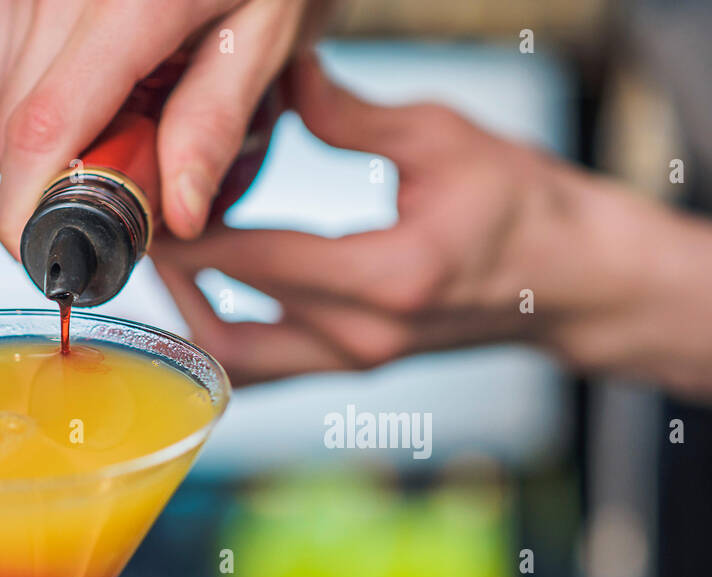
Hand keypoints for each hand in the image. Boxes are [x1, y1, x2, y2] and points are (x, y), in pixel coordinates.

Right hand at [0, 0, 326, 255]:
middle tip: (135, 196)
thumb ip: (216, 123)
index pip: (48, 126)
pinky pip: (4, 61)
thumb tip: (181, 219)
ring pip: (2, 97)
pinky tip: (104, 95)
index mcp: (128, 4)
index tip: (47, 259)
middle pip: (15, 122)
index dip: (31, 207)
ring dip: (52, 141)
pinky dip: (43, 100)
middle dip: (59, 183)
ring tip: (133, 127)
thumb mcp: (270, 36)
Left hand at [152, 53, 660, 383]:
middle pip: (224, 322)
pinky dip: (226, 330)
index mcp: (388, 277)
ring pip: (237, 361)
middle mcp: (364, 336)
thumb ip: (349, 116)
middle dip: (171, 271)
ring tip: (170, 250)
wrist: (570, 280)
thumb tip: (276, 76)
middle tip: (141, 220)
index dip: (182, 229)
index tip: (143, 192)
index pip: (251, 259)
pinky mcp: (356, 364)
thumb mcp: (442, 138)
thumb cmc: (522, 204)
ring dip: (188, 314)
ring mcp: (359, 360)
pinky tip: (214, 276)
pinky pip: (267, 364)